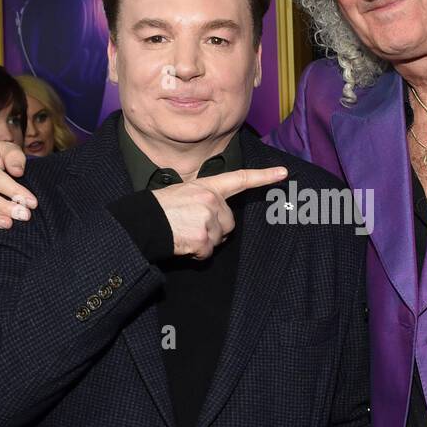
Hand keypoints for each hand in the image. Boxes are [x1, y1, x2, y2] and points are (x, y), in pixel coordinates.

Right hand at [153, 167, 287, 258]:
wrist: (143, 221)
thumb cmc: (160, 207)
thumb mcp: (184, 191)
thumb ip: (205, 198)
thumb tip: (216, 214)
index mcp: (208, 186)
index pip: (240, 179)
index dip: (264, 176)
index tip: (284, 173)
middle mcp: (211, 200)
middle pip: (229, 222)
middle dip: (215, 228)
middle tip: (191, 225)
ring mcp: (208, 219)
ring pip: (219, 238)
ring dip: (204, 241)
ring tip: (184, 232)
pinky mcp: (203, 238)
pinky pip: (207, 252)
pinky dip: (197, 253)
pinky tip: (183, 243)